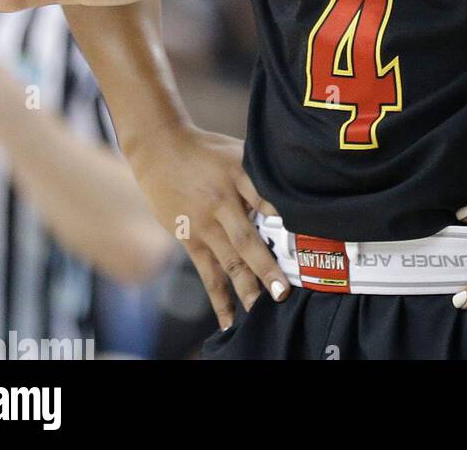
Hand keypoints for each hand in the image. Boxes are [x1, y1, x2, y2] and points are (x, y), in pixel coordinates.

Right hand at [126, 122, 290, 330]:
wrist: (160, 148)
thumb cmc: (207, 150)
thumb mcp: (238, 150)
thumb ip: (261, 173)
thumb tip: (292, 191)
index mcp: (239, 175)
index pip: (266, 199)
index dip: (285, 217)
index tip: (306, 237)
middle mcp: (221, 202)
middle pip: (247, 239)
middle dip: (266, 267)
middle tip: (283, 292)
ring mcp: (204, 223)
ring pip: (227, 260)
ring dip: (245, 287)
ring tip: (261, 310)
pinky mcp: (189, 238)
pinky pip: (206, 271)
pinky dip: (217, 296)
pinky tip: (228, 317)